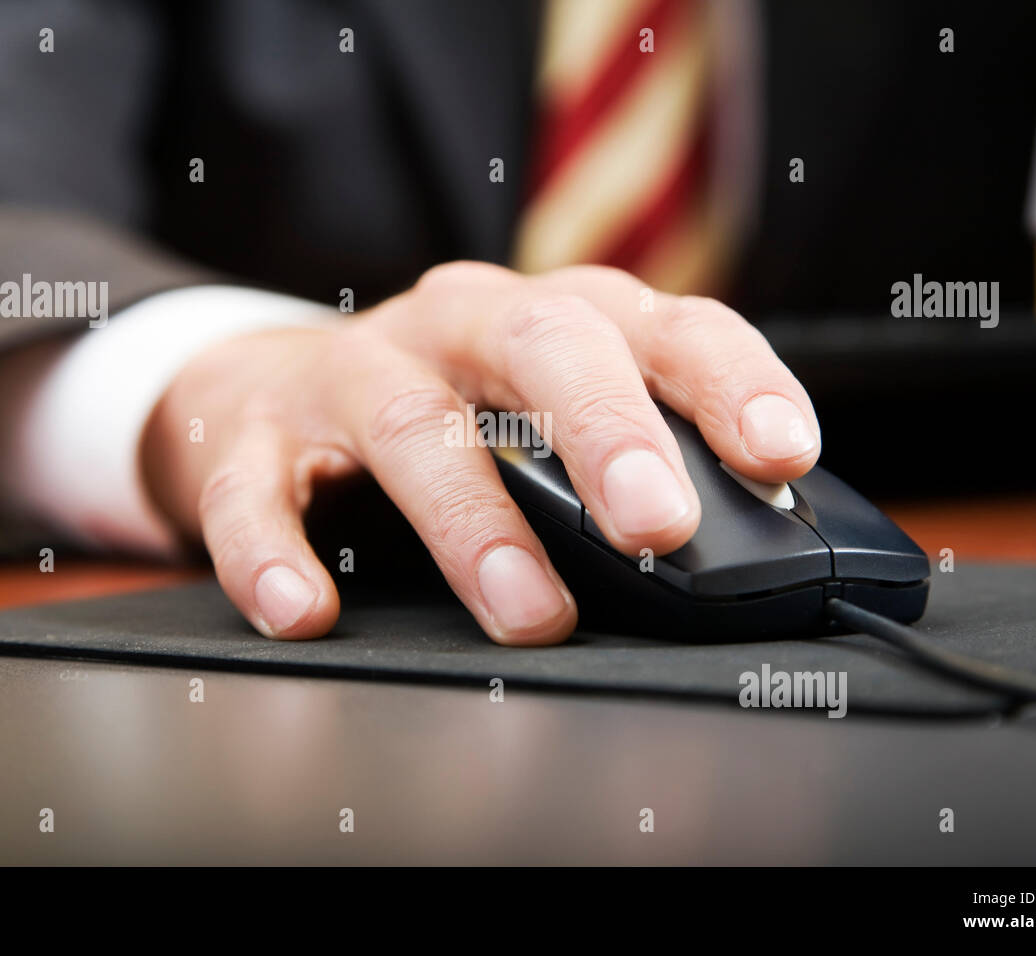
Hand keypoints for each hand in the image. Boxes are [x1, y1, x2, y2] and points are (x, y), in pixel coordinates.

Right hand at [140, 263, 820, 644]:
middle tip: (657, 525)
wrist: (264, 388)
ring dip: (474, 524)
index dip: (728, 380)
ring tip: (528, 614)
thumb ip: (629, 466)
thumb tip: (745, 559)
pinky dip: (275, 550)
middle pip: (543, 347)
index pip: (661, 327)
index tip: (780, 453)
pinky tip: (307, 610)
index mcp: (554, 320)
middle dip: (607, 432)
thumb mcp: (545, 417)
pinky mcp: (254, 431)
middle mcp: (460, 326)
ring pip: (414, 425)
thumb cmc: (446, 415)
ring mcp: (354, 371)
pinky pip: (254, 489)